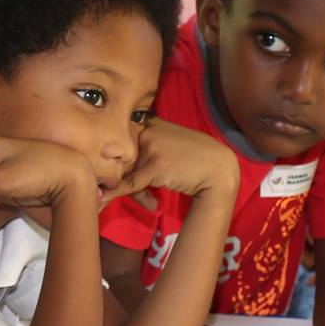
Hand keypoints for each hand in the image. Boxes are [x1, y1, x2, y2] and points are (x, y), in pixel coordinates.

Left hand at [116, 119, 238, 201]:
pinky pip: (128, 183)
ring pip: (125, 172)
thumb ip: (146, 151)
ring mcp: (150, 147)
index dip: (119, 159)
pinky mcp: (154, 166)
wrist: (219, 170)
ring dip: (135, 191)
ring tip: (151, 202)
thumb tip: (115, 171)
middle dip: (126, 177)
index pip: (123, 140)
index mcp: (151, 123)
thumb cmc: (194, 160)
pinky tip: (104, 199)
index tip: (116, 170)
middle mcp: (148, 131)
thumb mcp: (169, 146)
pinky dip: (114, 193)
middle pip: (122, 157)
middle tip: (142, 193)